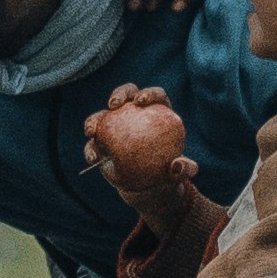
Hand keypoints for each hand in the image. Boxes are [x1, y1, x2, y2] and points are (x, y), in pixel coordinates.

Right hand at [84, 86, 188, 202]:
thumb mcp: (179, 172)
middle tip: (114, 105)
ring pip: (103, 115)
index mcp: (158, 112)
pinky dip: (91, 148)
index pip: (155, 96)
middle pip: (126, 95)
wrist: (150, 183)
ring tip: (92, 131)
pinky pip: (94, 143)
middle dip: (119, 94)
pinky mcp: (102, 141)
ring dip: (94, 120)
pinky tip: (93, 158)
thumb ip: (185, 169)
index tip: (141, 101)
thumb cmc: (168, 172)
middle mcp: (135, 112)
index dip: (148, 94)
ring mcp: (116, 125)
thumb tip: (178, 166)